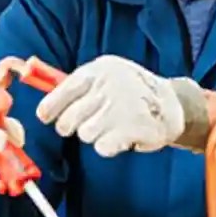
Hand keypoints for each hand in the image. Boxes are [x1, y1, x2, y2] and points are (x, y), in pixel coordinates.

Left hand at [35, 55, 208, 156]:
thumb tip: (43, 105)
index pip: (63, 91)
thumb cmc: (132, 92)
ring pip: (84, 135)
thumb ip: (77, 87)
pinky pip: (102, 147)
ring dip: (96, 135)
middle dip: (72, 126)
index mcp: (99, 69)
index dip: (50, 108)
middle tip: (88, 124)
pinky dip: (110, 146)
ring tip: (113, 126)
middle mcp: (108, 85)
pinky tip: (124, 135)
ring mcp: (120, 106)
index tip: (46, 117)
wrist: (172, 105)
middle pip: (68, 119)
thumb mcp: (107, 76)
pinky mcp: (130, 127)